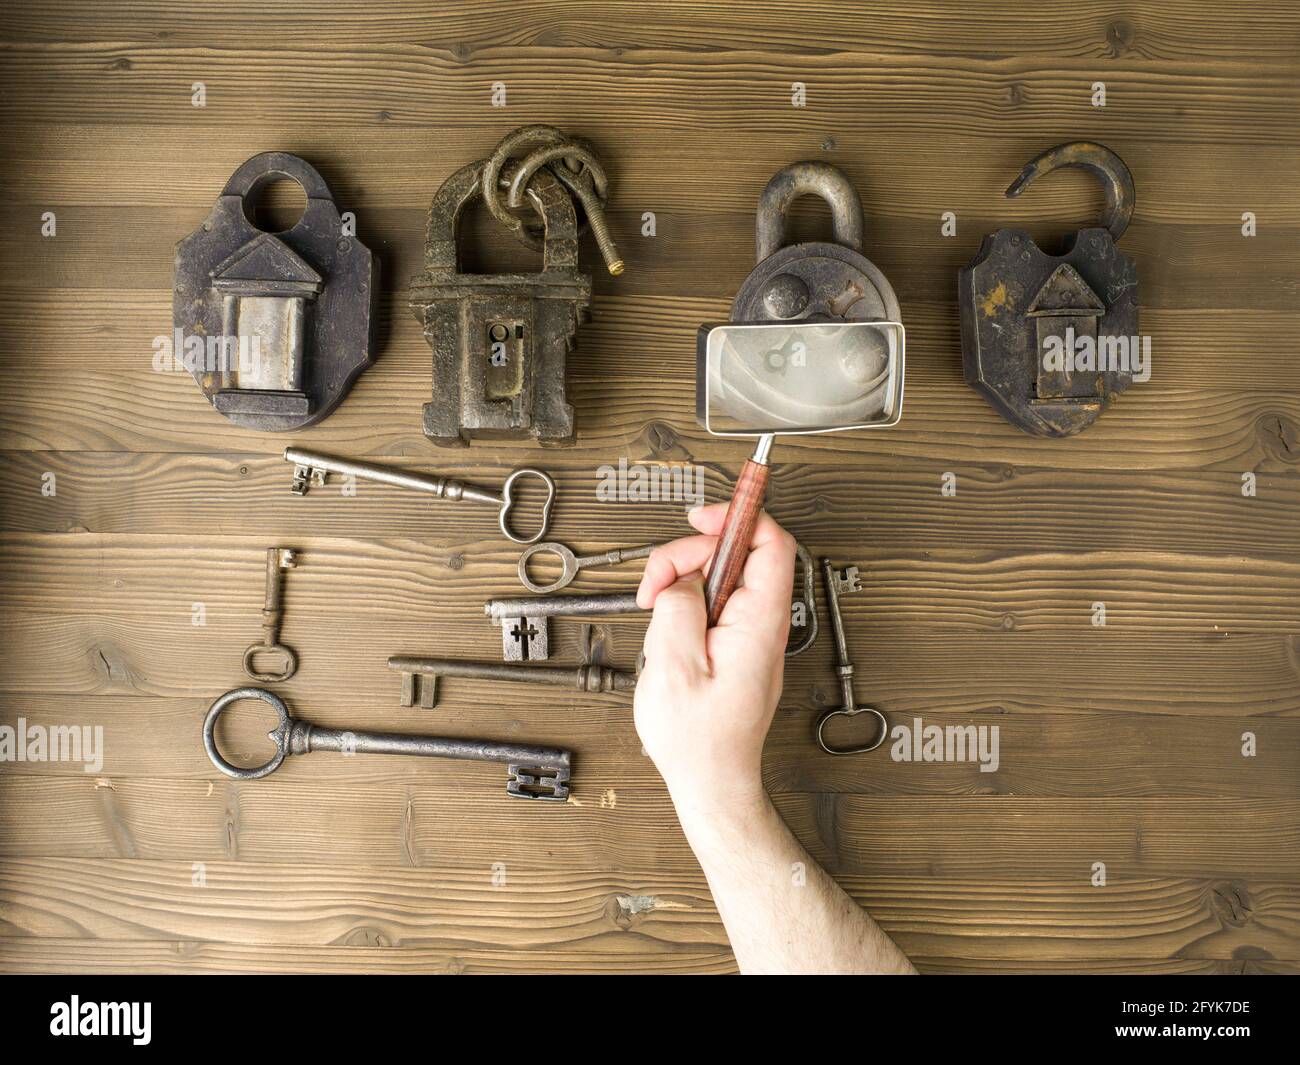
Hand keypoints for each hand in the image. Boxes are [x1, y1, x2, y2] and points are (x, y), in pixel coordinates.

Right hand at [633, 504, 795, 818]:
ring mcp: (752, 636)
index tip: (700, 517)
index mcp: (759, 623)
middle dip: (688, 556)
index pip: (770, 542)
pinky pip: (714, 605)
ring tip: (656, 613)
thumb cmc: (699, 740)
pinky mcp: (737, 646)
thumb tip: (682, 578)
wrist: (711, 781)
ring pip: (719, 579)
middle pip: (734, 555)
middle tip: (655, 584)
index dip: (737, 517)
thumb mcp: (674, 665)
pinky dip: (685, 606)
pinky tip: (668, 631)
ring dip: (681, 584)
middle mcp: (764, 625)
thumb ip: (679, 606)